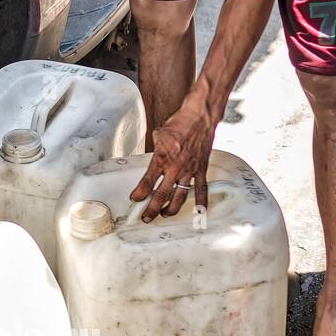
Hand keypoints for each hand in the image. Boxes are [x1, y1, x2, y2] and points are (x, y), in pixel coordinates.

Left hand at [130, 96, 216, 221]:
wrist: (199, 118)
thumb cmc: (179, 124)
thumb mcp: (158, 135)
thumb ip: (155, 150)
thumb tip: (154, 157)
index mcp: (162, 158)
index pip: (147, 181)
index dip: (139, 193)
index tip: (134, 199)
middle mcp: (175, 168)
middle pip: (162, 194)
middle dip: (152, 208)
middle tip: (146, 217)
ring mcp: (189, 170)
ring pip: (180, 196)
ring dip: (171, 209)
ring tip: (164, 215)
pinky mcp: (201, 170)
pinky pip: (201, 188)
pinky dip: (201, 201)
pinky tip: (200, 211)